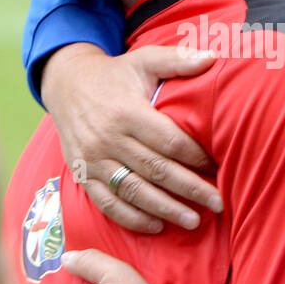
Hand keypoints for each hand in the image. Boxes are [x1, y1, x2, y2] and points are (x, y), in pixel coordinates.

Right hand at [41, 43, 222, 232]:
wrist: (66, 85)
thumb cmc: (115, 74)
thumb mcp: (144, 59)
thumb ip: (177, 60)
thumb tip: (213, 57)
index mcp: (127, 112)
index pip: (169, 142)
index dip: (196, 157)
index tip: (218, 167)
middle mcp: (108, 139)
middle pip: (156, 170)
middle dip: (189, 190)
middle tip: (217, 204)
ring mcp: (93, 160)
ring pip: (134, 192)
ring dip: (165, 210)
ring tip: (193, 221)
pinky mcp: (82, 174)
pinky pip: (107, 203)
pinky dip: (131, 218)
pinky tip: (155, 226)